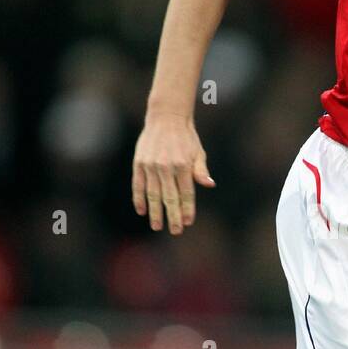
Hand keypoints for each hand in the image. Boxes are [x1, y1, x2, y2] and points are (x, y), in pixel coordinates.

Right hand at [132, 112, 213, 232]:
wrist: (166, 117)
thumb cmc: (186, 137)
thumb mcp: (198, 152)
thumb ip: (201, 170)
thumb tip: (209, 185)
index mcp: (183, 165)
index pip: (186, 193)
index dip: (187, 209)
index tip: (188, 222)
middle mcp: (166, 167)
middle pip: (170, 198)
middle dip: (172, 216)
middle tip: (175, 231)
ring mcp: (151, 165)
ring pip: (153, 195)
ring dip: (155, 212)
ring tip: (157, 226)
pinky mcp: (139, 163)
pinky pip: (138, 185)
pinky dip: (139, 199)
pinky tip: (142, 211)